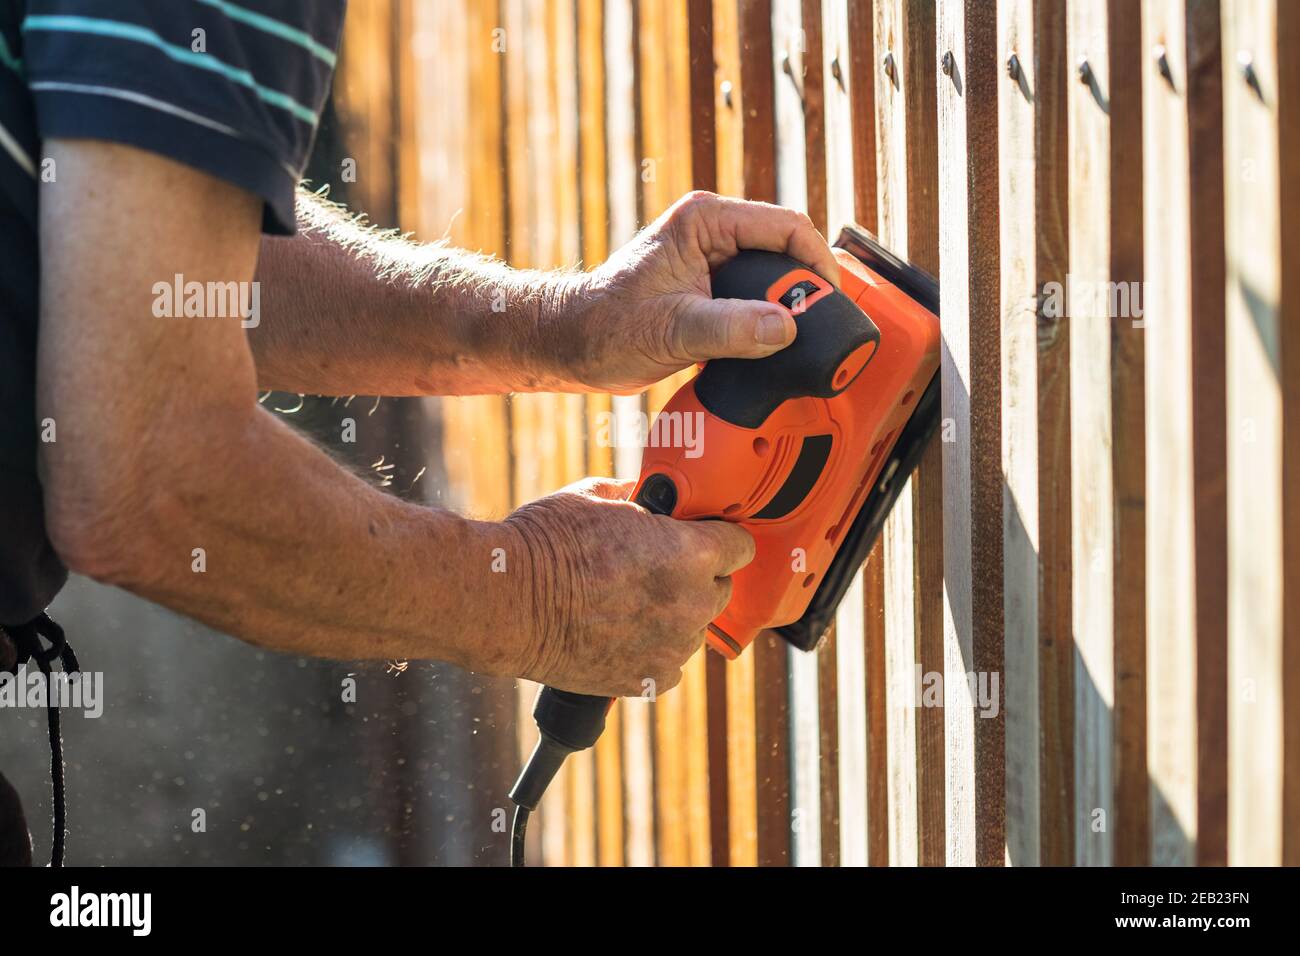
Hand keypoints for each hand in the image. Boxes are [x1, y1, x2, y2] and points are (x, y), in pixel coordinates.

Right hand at [504, 477, 754, 696]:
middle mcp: (692, 604)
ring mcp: (672, 647)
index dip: (720, 537)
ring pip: (695, 628)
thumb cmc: (546, 544)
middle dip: (698, 576)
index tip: (703, 536)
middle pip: (722, 589)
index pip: (740, 545)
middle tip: (657, 567)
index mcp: (691, 554)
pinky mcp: (647, 681)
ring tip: (629, 601)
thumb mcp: (595, 497)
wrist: (506, 603)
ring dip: (675, 615)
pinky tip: (621, 632)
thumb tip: (641, 495)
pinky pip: (670, 663)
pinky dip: (654, 650)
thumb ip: (634, 498)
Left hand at [560, 191, 840, 392]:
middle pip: (785, 253)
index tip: (829, 302)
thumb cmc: (604, 329)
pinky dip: (764, 324)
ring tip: (789, 343)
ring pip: (772, 279)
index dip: (816, 264)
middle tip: (807, 332)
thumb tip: (784, 328)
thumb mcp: (672, 331)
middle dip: (801, 292)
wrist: (570, 346)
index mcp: (705, 221)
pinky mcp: (709, 289)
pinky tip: (765, 349)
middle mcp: (712, 233)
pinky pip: (754, 300)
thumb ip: (730, 328)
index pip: (786, 227)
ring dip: (783, 310)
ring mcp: (711, 261)